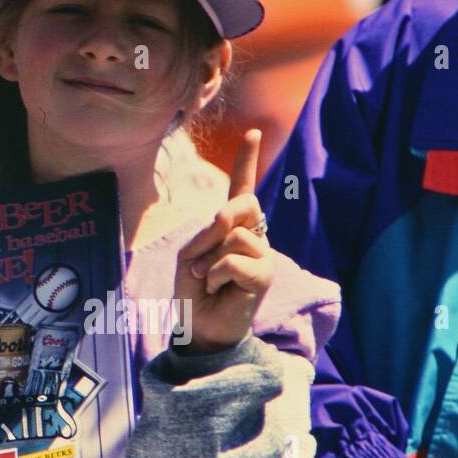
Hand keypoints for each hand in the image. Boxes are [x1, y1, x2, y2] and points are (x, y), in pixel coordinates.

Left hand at [174, 130, 275, 354]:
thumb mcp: (192, 254)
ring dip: (209, 259)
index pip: (242, 188)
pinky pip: (233, 260)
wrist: (200, 325)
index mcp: (234, 226)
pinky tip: (217, 288)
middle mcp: (254, 235)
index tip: (254, 131)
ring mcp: (264, 255)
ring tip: (208, 279)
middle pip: (243, 204)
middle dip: (218, 224)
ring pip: (234, 235)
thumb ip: (210, 233)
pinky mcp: (266, 275)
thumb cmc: (195, 289)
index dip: (247, 161)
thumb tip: (231, 224)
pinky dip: (215, 274)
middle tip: (201, 258)